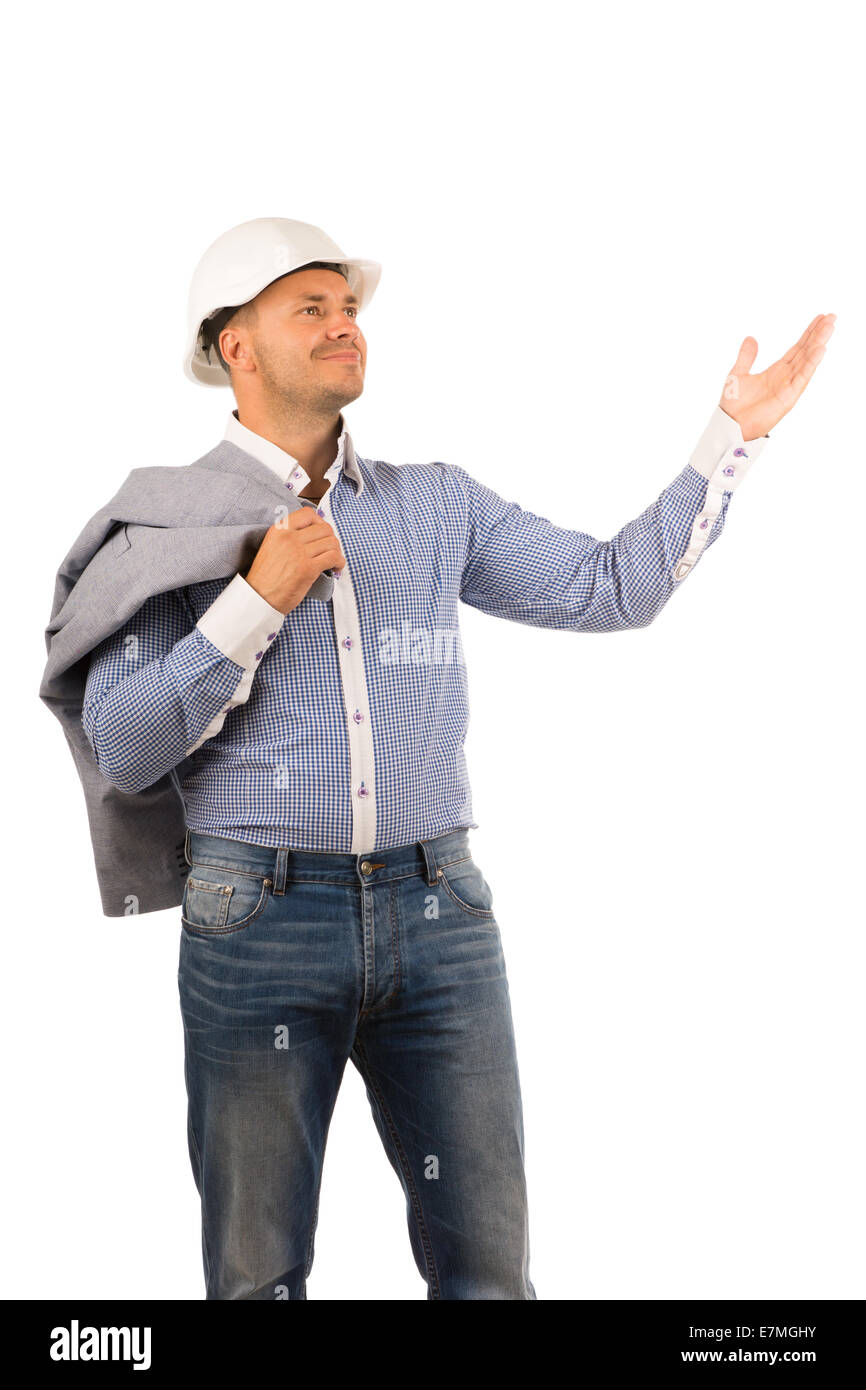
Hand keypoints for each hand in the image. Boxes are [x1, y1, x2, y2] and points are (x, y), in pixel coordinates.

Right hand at [243, 507, 345, 615]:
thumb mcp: (272, 546)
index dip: (321, 522)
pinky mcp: (308, 568)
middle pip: (324, 528)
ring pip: (331, 542)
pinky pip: (333, 557)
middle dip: (332, 540)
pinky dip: (339, 563)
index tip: (323, 534)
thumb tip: (316, 531)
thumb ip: (289, 536)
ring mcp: (298, 552)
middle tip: (331, 551)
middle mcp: (288, 537)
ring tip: (333, 562)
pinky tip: (335, 569)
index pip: (308, 513)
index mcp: (278, 530)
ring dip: (337, 552)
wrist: (259, 598)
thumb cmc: (266, 576)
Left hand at [719, 313, 835, 441]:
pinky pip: (802, 377)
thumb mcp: (738, 373)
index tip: (820, 318)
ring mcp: (789, 386)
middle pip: (806, 351)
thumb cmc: (733, 405)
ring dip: (819, 343)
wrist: (729, 424)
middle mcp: (786, 377)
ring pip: (807, 361)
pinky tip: (820, 349)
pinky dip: (811, 363)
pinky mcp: (789, 398)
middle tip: (832, 317)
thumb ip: (747, 356)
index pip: (797, 348)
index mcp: (776, 371)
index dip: (808, 333)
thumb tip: (751, 338)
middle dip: (818, 334)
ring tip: (830, 327)